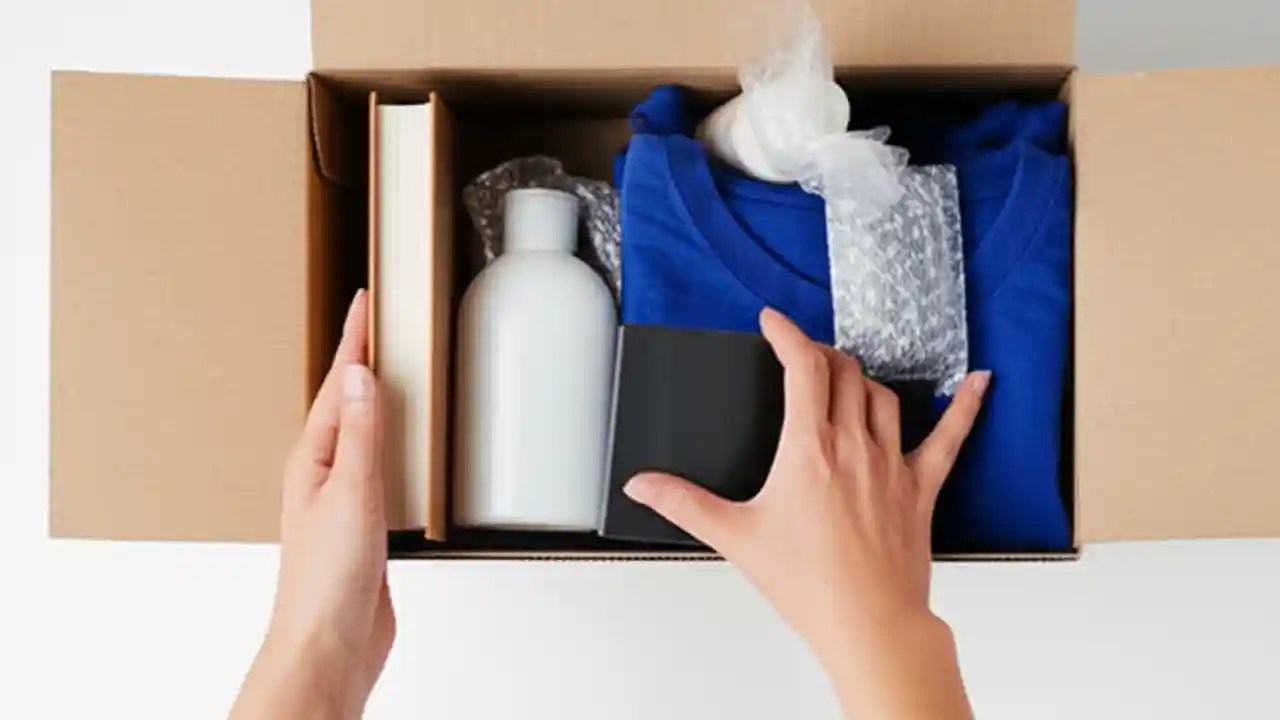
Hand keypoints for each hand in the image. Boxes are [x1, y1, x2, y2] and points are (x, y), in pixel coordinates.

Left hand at [232, 290, 393, 719]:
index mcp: (314, 458)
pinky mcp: (364, 524)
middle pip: (347, 403)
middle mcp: (325, 473)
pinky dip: (394, 444)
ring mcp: (344, 499)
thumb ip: (361, 434)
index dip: (354, 341)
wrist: (330, 643)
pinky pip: (380, 468)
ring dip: (378, 401)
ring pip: (364, 434)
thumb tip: (360, 377)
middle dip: (363, 361)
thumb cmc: (326, 580)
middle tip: (380, 323)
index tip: (365, 301)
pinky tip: (404, 446)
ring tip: (394, 369)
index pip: (337, 385)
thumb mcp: (351, 492)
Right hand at [624, 309, 986, 718]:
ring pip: (882, 395)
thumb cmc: (810, 586)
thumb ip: (684, 504)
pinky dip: (965, 406)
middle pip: (843, 371)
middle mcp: (854, 446)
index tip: (773, 322)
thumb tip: (644, 485)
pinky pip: (950, 436)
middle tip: (799, 356)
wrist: (868, 624)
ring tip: (845, 375)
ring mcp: (892, 464)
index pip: (802, 366)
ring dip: (861, 377)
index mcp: (809, 449)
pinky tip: (979, 383)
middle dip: (818, 353)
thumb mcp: (735, 538)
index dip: (787, 334)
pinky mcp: (920, 487)